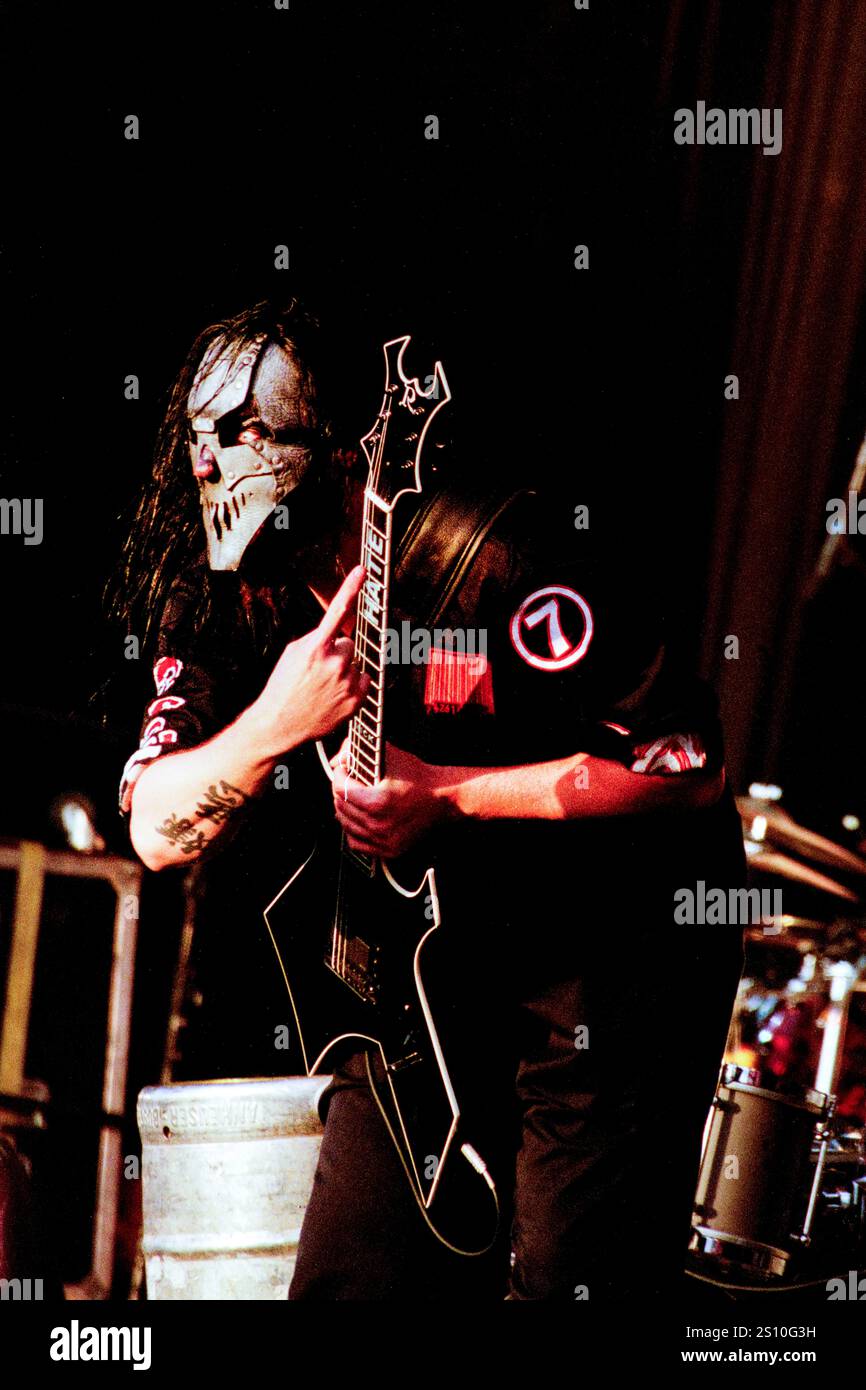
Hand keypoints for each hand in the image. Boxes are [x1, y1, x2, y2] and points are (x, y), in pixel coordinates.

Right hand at [255, 566, 370, 749]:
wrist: (280, 723)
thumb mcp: (292, 653)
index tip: (363, 570)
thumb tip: (337, 634)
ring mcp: (348, 682)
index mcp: (315, 647)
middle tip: (318, 670)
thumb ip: (317, 639)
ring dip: (343, 670)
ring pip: (354, 663)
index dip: (351, 587)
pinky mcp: (356, 700)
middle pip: (347, 644)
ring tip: (323, 686)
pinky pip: (363, 680)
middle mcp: (335, 663)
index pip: (337, 610)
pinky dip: (353, 685)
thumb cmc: (283, 686)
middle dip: (336, 652)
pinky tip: (334, 695)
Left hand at [331, 739, 451, 857]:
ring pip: (346, 825)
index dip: (339, 774)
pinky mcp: (389, 850)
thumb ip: (359, 752)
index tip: (343, 769)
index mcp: (378, 801)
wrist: (442, 798)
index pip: (341, 788)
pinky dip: (352, 830)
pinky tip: (357, 818)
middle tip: (348, 780)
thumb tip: (337, 760)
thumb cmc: (417, 776)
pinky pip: (356, 844)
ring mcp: (384, 840)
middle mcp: (379, 825)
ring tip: (351, 798)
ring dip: (344, 809)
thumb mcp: (390, 756)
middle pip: (341, 806)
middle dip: (340, 790)